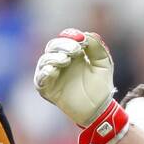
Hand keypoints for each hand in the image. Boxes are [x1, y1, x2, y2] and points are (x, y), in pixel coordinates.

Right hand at [33, 29, 128, 143]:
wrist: (99, 108)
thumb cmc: (100, 85)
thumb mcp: (103, 62)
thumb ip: (97, 47)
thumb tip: (85, 35)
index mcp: (72, 53)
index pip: (65, 38)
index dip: (71, 36)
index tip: (83, 40)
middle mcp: (59, 62)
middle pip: (53, 46)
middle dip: (63, 45)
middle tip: (76, 50)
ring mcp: (52, 75)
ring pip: (44, 60)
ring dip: (54, 57)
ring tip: (66, 60)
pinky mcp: (47, 89)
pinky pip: (40, 79)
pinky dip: (44, 73)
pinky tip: (52, 70)